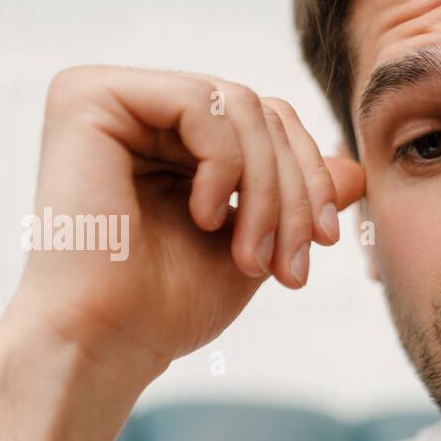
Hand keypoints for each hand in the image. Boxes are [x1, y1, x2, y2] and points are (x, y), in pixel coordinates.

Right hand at [6, 65, 364, 372]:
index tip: (326, 243)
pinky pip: (202, 104)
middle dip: (295, 191)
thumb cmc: (167, 309)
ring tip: (252, 256)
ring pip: (241, 105)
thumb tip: (354, 168)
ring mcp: (108, 96)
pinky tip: (203, 218)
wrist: (105, 344)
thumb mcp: (256, 245)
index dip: (311, 177)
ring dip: (268, 190)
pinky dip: (225, 167)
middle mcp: (136, 108)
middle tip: (291, 265)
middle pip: (261, 110)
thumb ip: (297, 200)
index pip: (268, 121)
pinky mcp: (87, 97)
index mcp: (168, 137)